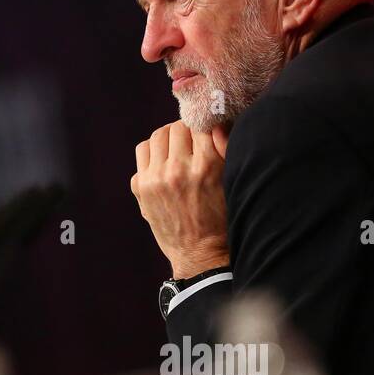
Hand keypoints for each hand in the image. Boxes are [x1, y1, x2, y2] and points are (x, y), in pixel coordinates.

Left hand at [130, 121, 229, 277]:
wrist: (200, 254)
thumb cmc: (222, 217)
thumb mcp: (232, 182)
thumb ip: (226, 148)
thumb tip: (215, 120)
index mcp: (206, 166)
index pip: (201, 124)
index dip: (206, 125)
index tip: (207, 130)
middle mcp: (177, 170)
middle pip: (177, 126)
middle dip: (187, 130)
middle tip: (193, 141)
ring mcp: (155, 178)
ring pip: (157, 135)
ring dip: (169, 137)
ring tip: (178, 149)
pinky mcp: (140, 187)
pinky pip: (142, 151)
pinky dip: (153, 152)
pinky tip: (164, 162)